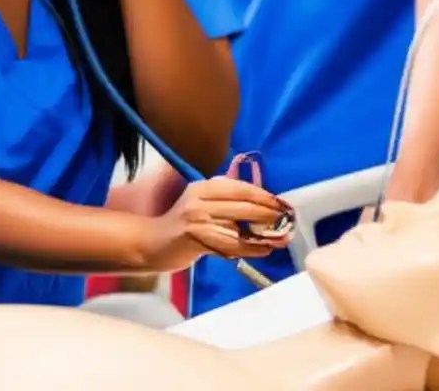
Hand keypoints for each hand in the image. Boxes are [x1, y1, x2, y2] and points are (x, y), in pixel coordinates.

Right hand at [142, 176, 290, 271]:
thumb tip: (261, 202)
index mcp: (203, 188)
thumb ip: (224, 199)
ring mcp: (196, 220)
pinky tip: (263, 251)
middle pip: (242, 205)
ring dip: (263, 235)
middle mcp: (199, 200)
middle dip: (268, 213)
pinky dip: (249, 249)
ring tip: (280, 239)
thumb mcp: (200, 203)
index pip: (239, 187)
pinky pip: (229, 246)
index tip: (282, 203)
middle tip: (287, 220)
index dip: (263, 195)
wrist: (151, 244)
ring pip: (238, 228)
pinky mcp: (195, 240)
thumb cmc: (181, 225)